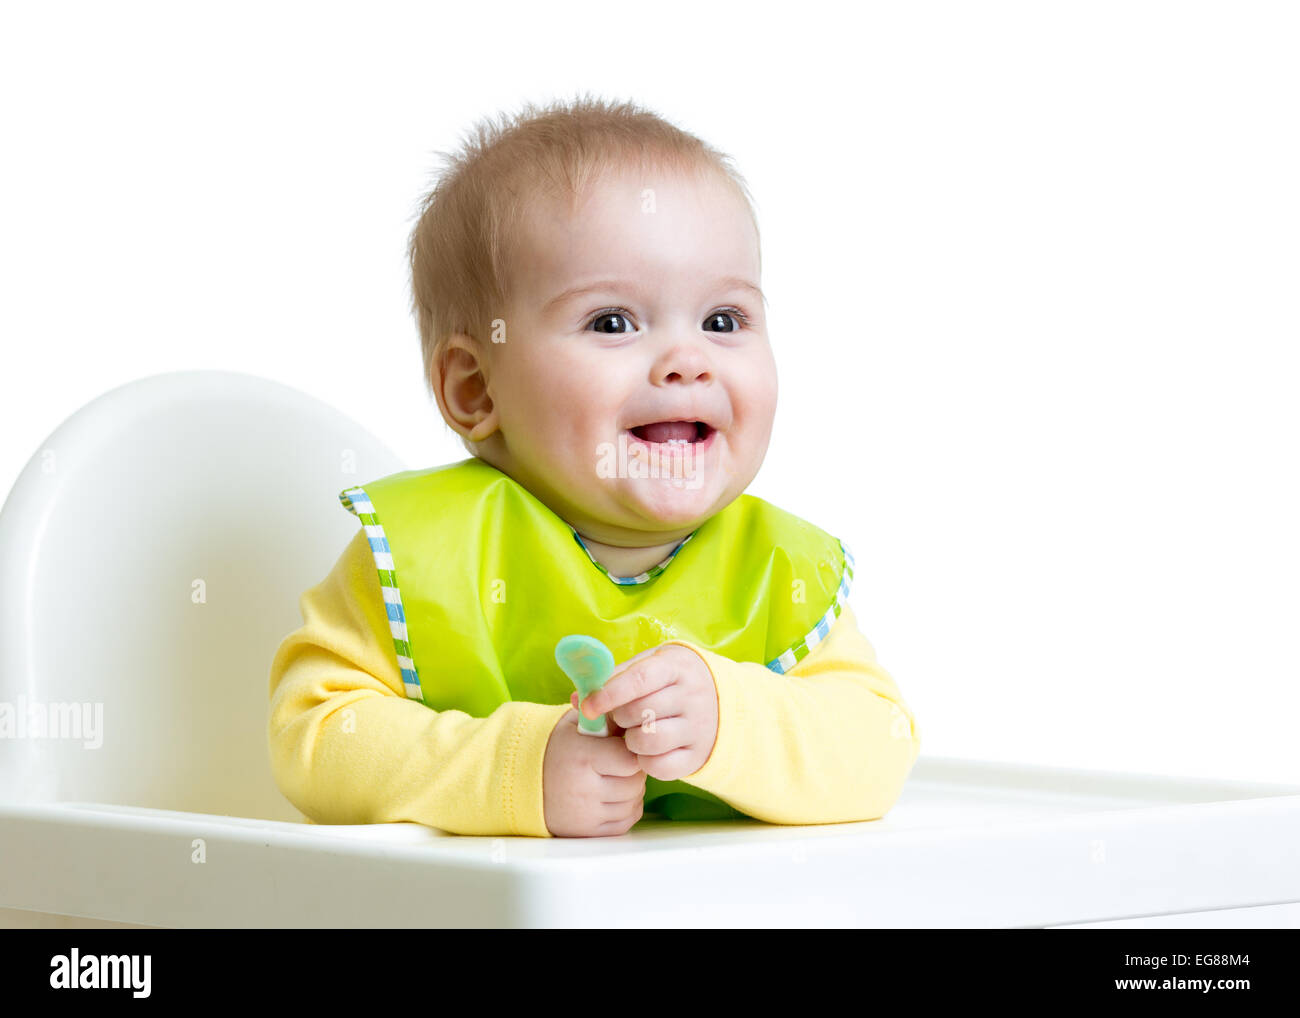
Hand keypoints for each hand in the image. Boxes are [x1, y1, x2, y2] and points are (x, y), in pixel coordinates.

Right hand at [542, 709, 644, 837]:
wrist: (518, 779)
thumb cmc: (553, 747)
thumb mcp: (576, 724)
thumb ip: (607, 718)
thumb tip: (637, 712)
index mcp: (583, 757)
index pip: (631, 759)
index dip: (633, 752)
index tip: (625, 747)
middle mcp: (585, 789)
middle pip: (635, 783)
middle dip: (634, 771)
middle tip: (622, 762)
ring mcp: (586, 814)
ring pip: (633, 803)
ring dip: (632, 791)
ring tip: (615, 777)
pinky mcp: (586, 832)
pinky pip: (625, 822)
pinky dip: (626, 809)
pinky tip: (613, 796)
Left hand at [570, 643, 718, 781]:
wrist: (718, 698)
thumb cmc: (668, 681)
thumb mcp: (647, 667)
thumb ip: (613, 680)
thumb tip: (577, 701)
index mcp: (676, 667)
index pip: (639, 679)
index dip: (608, 694)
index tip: (588, 707)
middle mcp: (693, 696)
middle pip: (641, 711)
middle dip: (620, 718)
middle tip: (622, 717)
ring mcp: (699, 727)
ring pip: (650, 741)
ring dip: (631, 741)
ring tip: (634, 734)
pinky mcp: (698, 755)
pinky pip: (661, 766)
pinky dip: (646, 762)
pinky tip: (647, 751)